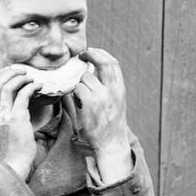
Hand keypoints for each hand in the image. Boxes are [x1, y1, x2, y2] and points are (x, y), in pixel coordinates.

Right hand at [0, 65, 39, 179]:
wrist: (14, 162)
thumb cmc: (13, 146)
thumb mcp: (5, 126)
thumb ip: (7, 112)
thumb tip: (19, 97)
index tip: (10, 72)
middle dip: (10, 72)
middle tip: (23, 71)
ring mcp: (4, 114)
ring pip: (7, 85)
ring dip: (21, 77)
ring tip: (31, 78)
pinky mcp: (17, 118)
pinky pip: (23, 94)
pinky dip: (31, 87)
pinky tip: (38, 87)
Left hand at [73, 49, 131, 182]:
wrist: (111, 144)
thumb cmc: (111, 125)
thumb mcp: (116, 102)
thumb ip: (108, 86)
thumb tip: (93, 69)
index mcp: (120, 88)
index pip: (113, 63)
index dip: (101, 53)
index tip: (92, 51)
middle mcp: (113, 89)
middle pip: (102, 62)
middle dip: (91, 54)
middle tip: (81, 56)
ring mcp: (101, 95)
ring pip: (85, 78)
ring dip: (80, 85)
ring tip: (83, 98)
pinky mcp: (90, 103)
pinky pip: (77, 90)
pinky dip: (76, 95)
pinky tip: (80, 104)